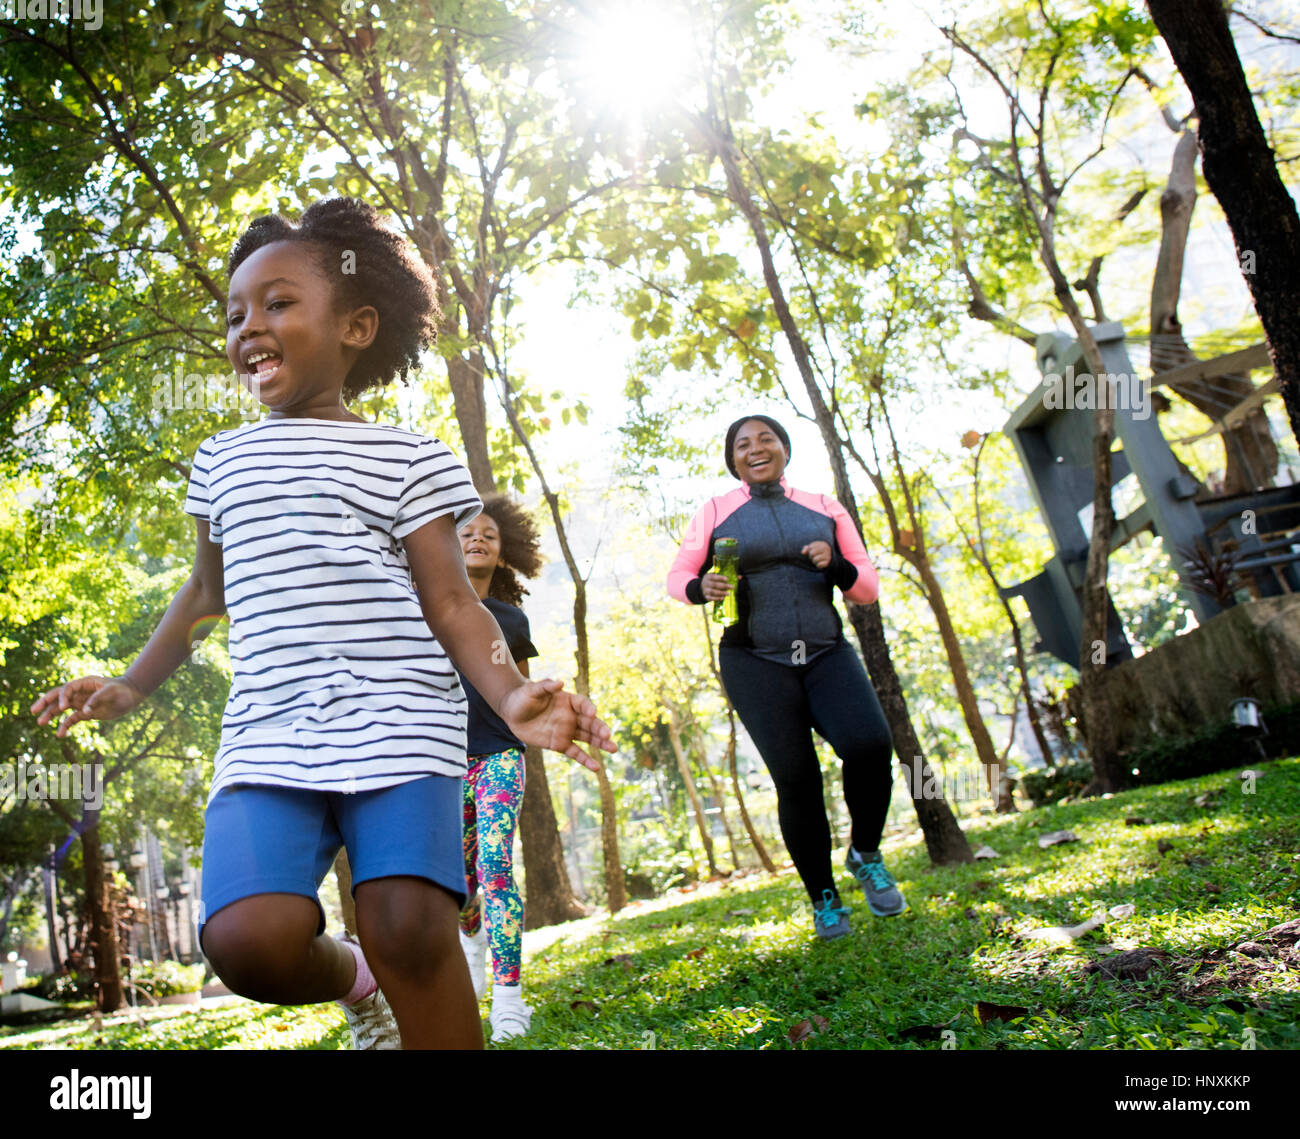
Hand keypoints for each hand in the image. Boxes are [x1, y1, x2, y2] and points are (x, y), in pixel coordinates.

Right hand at [30, 676, 143, 736]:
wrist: (132, 696)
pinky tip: (60, 734)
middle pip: (58, 696)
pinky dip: (65, 726)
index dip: (63, 697)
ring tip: (40, 723)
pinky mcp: (86, 713)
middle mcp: (80, 692)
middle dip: (45, 703)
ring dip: (50, 715)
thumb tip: (84, 712)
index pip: (67, 689)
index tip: (63, 708)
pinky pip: (72, 719)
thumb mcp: (112, 692)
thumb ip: (98, 699)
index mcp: (85, 683)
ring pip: (61, 708)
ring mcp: (81, 703)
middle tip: (33, 711)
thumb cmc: (123, 690)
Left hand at [499, 679, 616, 769]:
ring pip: (588, 738)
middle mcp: (572, 716)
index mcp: (568, 700)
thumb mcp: (532, 690)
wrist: (512, 712)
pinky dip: (586, 760)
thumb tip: (560, 682)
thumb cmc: (523, 697)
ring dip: (601, 743)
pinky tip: (596, 767)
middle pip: (590, 722)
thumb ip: (545, 686)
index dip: (588, 708)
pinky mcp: (560, 744)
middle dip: (599, 729)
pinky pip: (575, 753)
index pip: (582, 704)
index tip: (593, 713)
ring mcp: (567, 731)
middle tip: (607, 735)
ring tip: (613, 749)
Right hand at [701, 572, 734, 600]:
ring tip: (728, 594)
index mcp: (708, 577)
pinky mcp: (706, 596)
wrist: (701, 588)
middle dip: (724, 586)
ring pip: (713, 592)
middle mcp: (706, 583)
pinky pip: (711, 598)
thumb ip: (726, 577)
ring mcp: (705, 590)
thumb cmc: (712, 581)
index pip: (714, 577)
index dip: (720, 578)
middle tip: (732, 587)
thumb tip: (740, 577)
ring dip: (721, 593)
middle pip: (715, 585)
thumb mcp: (716, 577)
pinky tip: (722, 598)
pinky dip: (717, 598)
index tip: (727, 579)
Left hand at [802, 541, 831, 568]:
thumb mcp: (812, 548)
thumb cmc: (818, 551)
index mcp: (822, 543)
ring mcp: (828, 555)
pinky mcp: (827, 562)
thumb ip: (806, 548)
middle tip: (814, 556)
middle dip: (811, 556)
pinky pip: (818, 564)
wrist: (829, 556)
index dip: (809, 550)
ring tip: (816, 560)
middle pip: (812, 553)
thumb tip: (803, 553)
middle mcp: (826, 548)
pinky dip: (817, 565)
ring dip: (814, 561)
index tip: (813, 551)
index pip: (810, 547)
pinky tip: (820, 563)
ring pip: (815, 559)